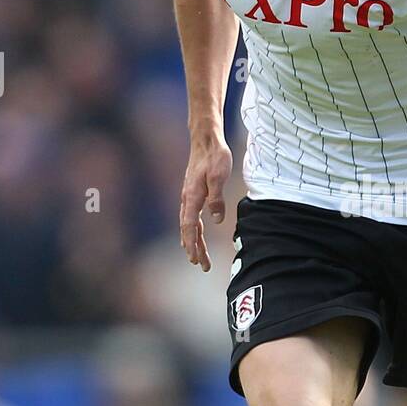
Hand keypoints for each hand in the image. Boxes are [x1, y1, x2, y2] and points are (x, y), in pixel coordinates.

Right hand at [179, 132, 231, 271]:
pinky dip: (192, 230)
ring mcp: (188, 197)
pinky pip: (190, 217)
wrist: (205, 139)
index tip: (195, 259)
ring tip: (199, 258)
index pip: (189, 226)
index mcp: (192, 197)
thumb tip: (216, 221)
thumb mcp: (219, 176)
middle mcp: (187, 199)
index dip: (192, 244)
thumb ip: (217, 198)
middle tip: (202, 266)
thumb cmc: (214, 156)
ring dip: (193, 242)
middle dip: (194, 249)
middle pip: (188, 230)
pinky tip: (196, 236)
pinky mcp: (193, 193)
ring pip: (188, 225)